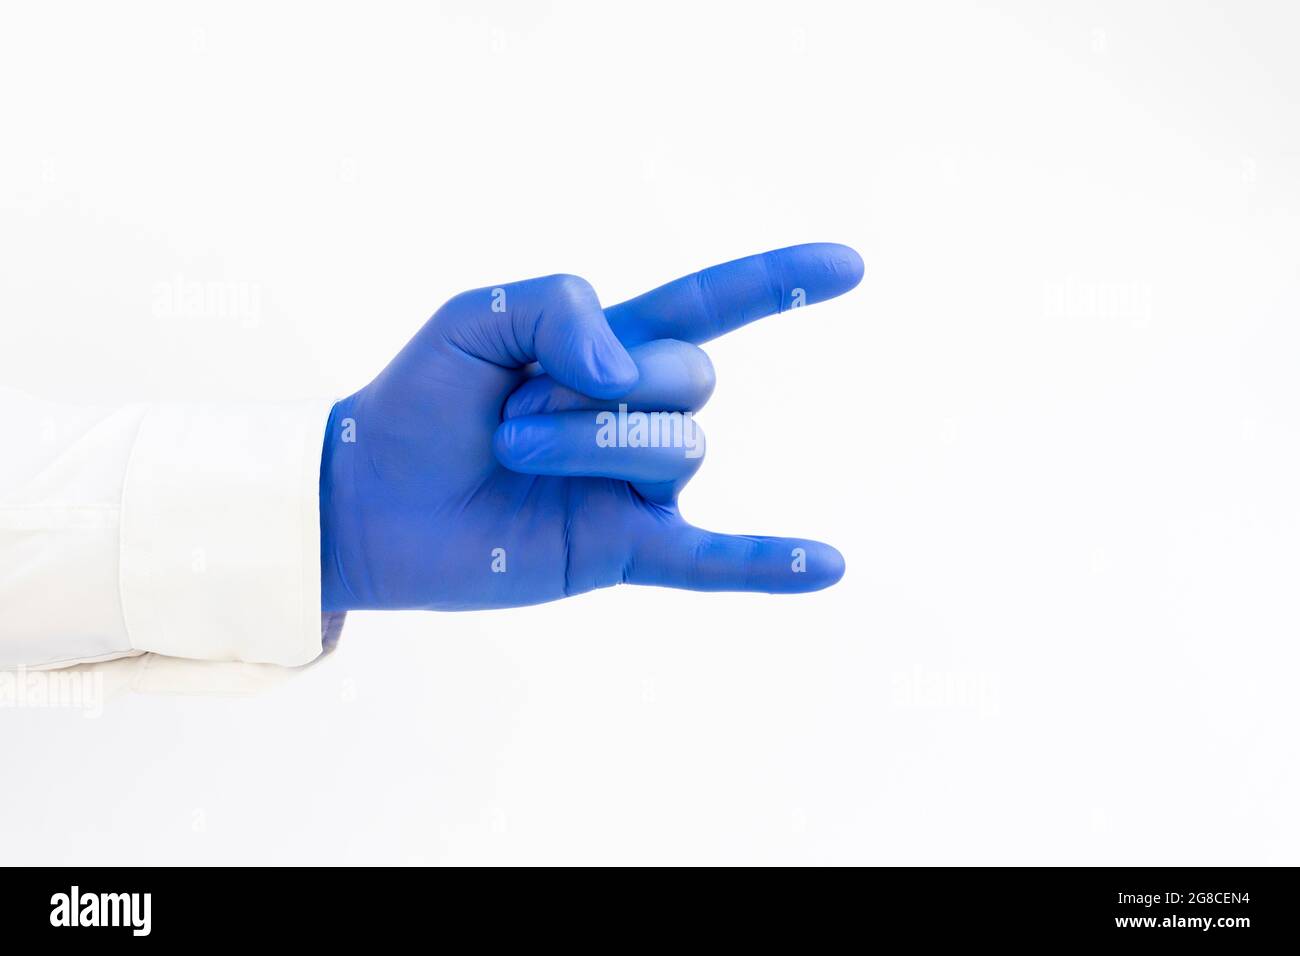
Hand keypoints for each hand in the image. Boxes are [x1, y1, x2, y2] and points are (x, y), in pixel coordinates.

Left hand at [319, 243, 863, 610]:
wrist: (368, 498)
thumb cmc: (419, 400)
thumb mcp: (475, 317)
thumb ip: (558, 305)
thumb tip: (629, 371)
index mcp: (610, 351)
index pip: (712, 309)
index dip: (776, 286)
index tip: (848, 270)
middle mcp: (636, 415)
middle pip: (688, 381)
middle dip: (593, 388)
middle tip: (510, 408)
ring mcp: (635, 487)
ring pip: (672, 450)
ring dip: (583, 445)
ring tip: (510, 454)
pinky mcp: (622, 548)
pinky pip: (707, 559)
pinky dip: (765, 565)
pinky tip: (830, 568)